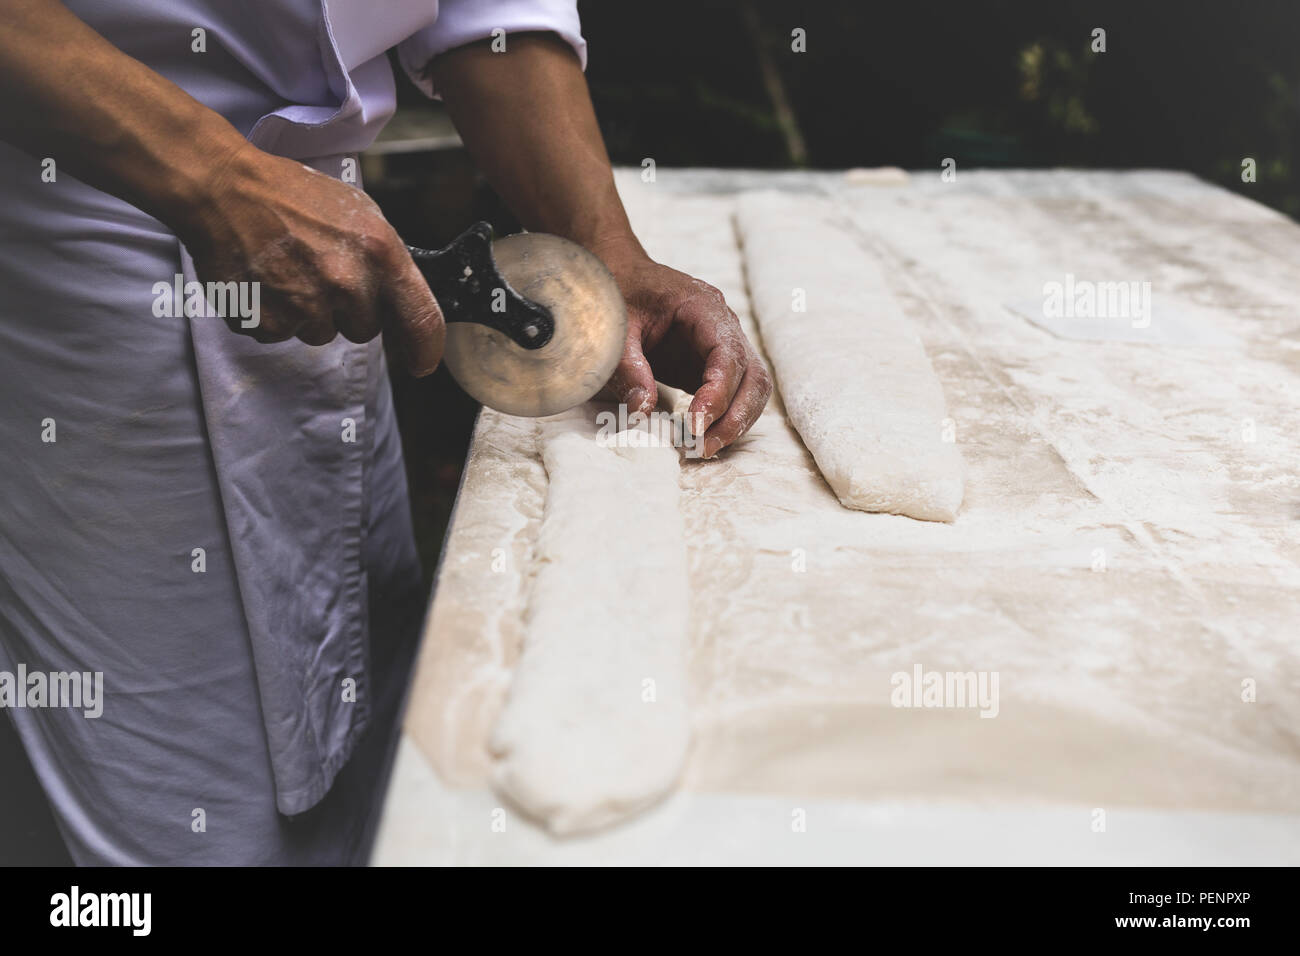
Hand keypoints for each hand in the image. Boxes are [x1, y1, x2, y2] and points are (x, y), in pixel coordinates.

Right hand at [179, 141, 444, 374]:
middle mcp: (347, 282)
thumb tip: (401, 305)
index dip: (425, 349)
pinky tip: (262, 280)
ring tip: (286, 270)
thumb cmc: (293, 196)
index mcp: (379, 252)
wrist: (224, 187)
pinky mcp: (268, 320)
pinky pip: (281, 335)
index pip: (420, 319)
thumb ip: (386, 262)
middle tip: (319, 273)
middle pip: (364, 331)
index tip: (421, 363)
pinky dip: (272, 315)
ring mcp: (306, 304)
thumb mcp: (360, 214)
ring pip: (321, 334)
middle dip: (346, 312)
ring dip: (307, 313)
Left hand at [595, 243, 772, 457]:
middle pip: (753, 376)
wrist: (619, 275)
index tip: (695, 425)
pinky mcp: (710, 367)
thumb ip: (628, 367)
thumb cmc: (618, 293)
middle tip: (702, 448)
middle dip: (734, 417)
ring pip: (752, 389)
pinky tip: (702, 439)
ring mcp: (722, 347)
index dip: (718, 394)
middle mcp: (724, 326)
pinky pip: (733, 396)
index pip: (728, 355)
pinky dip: (725, 419)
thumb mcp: (616, 328)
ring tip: (702, 450)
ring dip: (735, 423)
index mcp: (704, 307)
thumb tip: (641, 412)